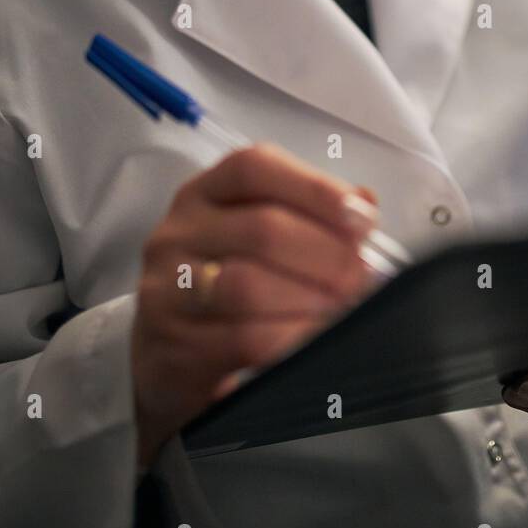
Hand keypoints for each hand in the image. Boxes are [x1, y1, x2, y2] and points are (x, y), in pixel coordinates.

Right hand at [132, 142, 379, 468]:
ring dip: (309, 299)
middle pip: (261, 229)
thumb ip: (311, 214)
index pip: (254, 167)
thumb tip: (365, 202)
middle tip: (361, 277)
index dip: (315, 188)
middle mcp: (179, 232)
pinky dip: (289, 339)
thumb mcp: (256, 240)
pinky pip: (241, 339)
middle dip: (326, 255)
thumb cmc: (224, 286)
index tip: (362, 219)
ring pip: (247, 285)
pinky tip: (312, 341)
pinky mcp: (171, 346)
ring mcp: (166, 290)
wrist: (162, 359)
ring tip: (341, 310)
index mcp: (205, 193)